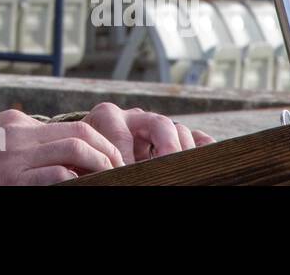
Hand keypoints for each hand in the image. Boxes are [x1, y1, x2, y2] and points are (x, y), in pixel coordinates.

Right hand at [0, 109, 124, 184]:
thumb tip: (57, 145)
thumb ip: (23, 136)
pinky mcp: (12, 178)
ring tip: (108, 176)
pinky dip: (74, 179)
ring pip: (73, 149)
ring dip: (98, 163)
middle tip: (119, 167)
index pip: (69, 126)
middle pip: (78, 132)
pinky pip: (54, 174)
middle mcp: (21, 134)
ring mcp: (17, 156)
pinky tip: (82, 186)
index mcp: (19, 123)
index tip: (110, 157)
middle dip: (105, 150)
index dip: (97, 141)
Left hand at [78, 102, 214, 163]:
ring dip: (185, 151)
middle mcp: (134, 117)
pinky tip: (205, 158)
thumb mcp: (86, 160)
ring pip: (179, 130)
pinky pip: (193, 136)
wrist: (89, 152)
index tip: (125, 173)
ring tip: (182, 171)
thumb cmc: (85, 158)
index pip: (120, 134)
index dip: (125, 158)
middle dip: (167, 147)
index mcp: (107, 117)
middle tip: (167, 169)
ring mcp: (155, 125)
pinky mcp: (172, 136)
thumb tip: (115, 174)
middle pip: (160, 123)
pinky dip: (202, 146)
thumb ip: (97, 165)